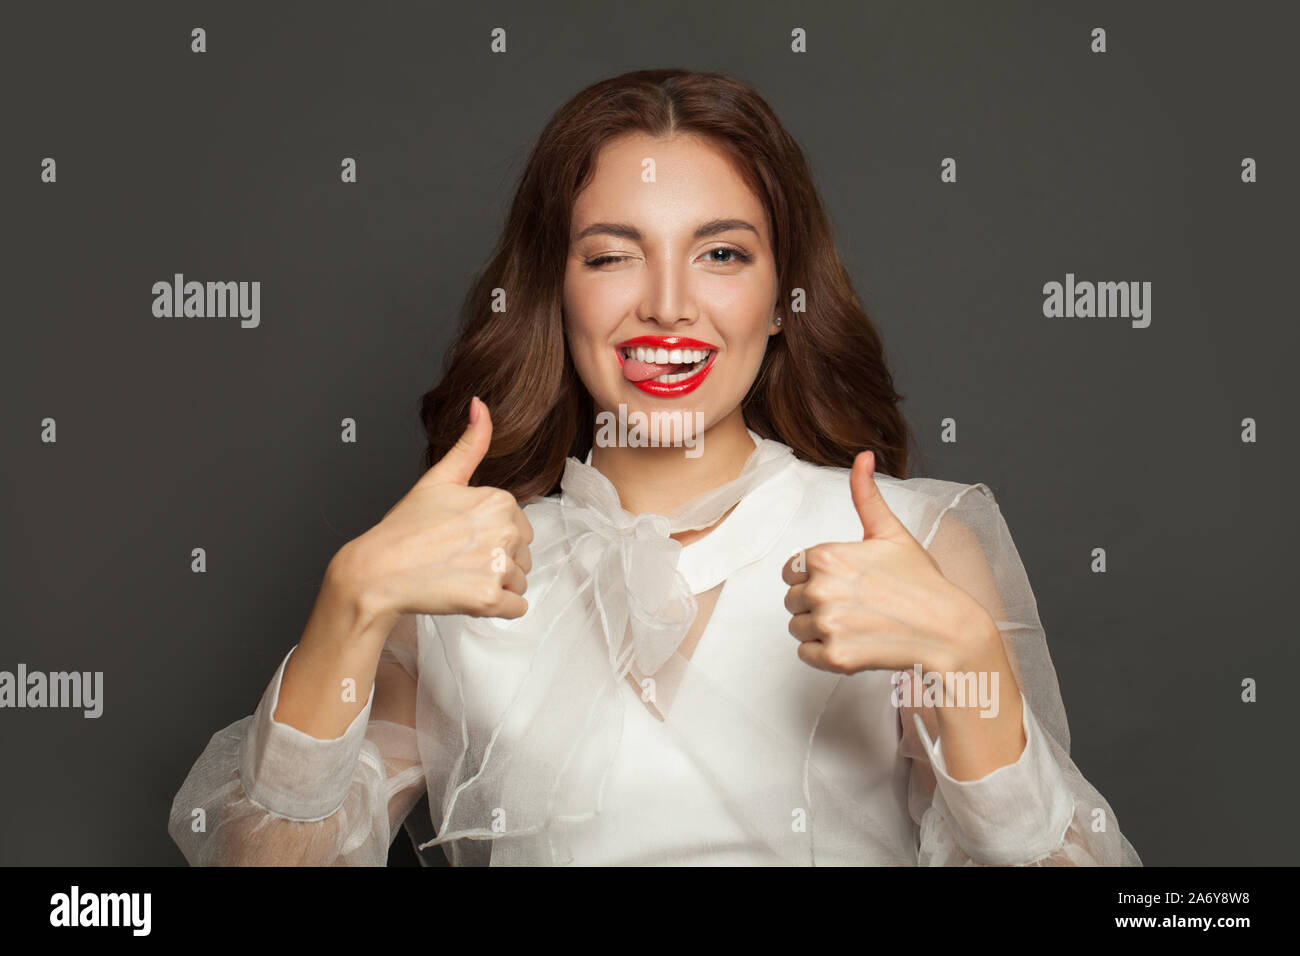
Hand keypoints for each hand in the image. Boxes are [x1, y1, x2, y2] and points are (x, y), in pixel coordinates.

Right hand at [343, 397, 533, 626]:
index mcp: (500, 501)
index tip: (460, 537)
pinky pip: (517, 608)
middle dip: (497, 561)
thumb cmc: (404, 529)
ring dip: (496, 585)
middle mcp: (505, 531)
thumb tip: (481, 405)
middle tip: (457, 558)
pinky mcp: (489, 599)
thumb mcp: (439, 479)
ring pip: (520, 581)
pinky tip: (468, 596)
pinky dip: (497, 607)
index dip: (490, 536)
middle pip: (523, 554)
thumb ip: (470, 444)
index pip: (519, 526)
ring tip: (459, 576)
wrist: (376, 572)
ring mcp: (498, 566)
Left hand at [780, 451, 999, 676]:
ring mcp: (827, 624)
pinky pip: (806, 654)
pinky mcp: (834, 656)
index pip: (792, 569)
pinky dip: (824, 653)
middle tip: (855, 605)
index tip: (845, 582)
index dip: (815, 577)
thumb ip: (866, 495)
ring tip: (856, 623)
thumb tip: (863, 457)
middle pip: (792, 599)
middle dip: (817, 603)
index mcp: (826, 556)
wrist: (947, 630)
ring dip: (819, 629)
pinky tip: (854, 642)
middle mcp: (821, 589)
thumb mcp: (891, 532)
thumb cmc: (921, 582)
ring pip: (797, 627)